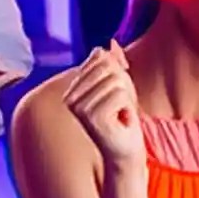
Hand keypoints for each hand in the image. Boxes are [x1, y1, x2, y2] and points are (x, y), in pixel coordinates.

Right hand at [62, 40, 146, 168]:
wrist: (126, 149)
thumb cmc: (122, 117)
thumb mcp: (117, 84)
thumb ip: (109, 64)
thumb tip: (101, 47)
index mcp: (72, 89)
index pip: (100, 58)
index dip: (117, 74)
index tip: (115, 96)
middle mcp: (70, 99)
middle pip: (108, 67)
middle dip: (123, 85)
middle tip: (120, 107)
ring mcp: (79, 108)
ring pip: (115, 81)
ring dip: (126, 98)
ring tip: (120, 115)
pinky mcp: (92, 117)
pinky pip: (120, 94)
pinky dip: (128, 107)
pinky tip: (121, 121)